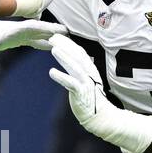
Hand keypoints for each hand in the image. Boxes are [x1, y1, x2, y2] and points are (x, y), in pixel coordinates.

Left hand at [0, 18, 65, 62]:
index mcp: (12, 30)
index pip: (33, 28)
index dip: (47, 29)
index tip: (60, 31)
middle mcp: (17, 29)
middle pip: (39, 29)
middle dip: (54, 31)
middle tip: (70, 33)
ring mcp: (17, 34)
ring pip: (38, 34)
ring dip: (51, 36)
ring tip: (67, 39)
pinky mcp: (16, 39)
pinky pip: (33, 40)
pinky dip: (43, 42)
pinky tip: (51, 45)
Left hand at [48, 34, 151, 152]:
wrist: (100, 117)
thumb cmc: (90, 99)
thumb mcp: (85, 81)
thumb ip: (78, 70)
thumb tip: (70, 59)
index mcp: (89, 69)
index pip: (79, 52)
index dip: (68, 43)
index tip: (57, 35)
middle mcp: (89, 74)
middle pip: (77, 56)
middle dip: (65, 45)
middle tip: (52, 37)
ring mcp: (86, 83)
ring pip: (75, 67)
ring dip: (64, 57)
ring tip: (53, 49)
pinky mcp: (82, 93)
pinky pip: (71, 83)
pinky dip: (61, 77)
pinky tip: (51, 72)